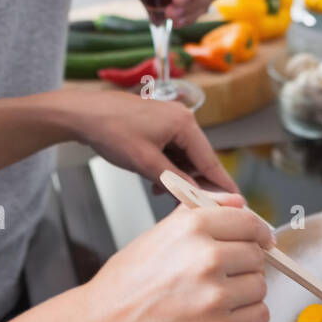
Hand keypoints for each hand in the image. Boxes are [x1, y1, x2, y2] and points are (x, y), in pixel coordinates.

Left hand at [71, 89, 237, 193]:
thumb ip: (175, 181)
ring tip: (163, 193)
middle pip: (198, 159)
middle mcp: (181, 118)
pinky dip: (166, 167)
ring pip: (183, 157)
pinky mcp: (156, 125)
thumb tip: (198, 196)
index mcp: (184, 123)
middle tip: (194, 206)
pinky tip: (155, 181)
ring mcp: (168, 120)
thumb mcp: (146, 162)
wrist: (84, 115)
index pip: (210, 160)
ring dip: (177, 177)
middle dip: (194, 183)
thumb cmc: (112, 131)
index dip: (222, 184)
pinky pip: (171, 151)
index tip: (238, 201)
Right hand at [83, 197, 271, 321]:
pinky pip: (258, 316)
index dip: (259, 232)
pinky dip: (247, 316)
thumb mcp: (161, 232)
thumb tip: (237, 202)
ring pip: (260, 286)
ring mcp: (215, 296)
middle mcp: (208, 258)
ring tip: (217, 294)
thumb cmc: (127, 281)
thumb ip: (202, 212)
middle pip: (256, 255)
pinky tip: (223, 313)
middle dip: (245, 263)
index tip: (262, 240)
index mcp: (193, 227)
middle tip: (225, 272)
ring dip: (245, 291)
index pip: (249, 222)